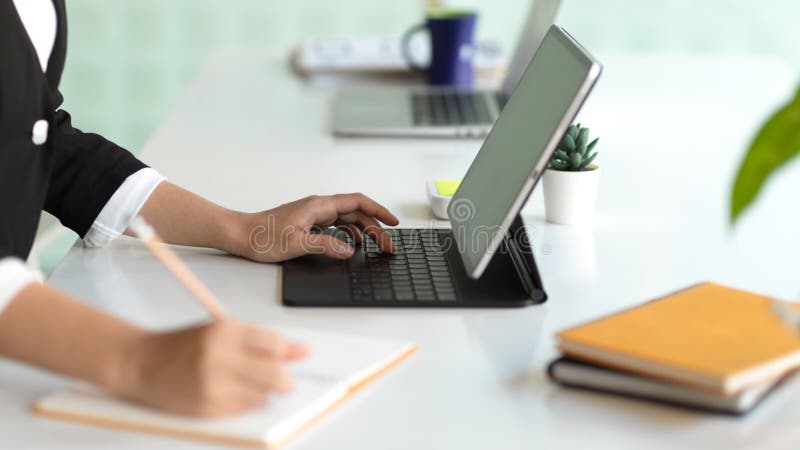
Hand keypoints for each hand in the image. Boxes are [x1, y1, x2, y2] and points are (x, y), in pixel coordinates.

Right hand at [116, 319, 308, 416]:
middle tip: (284, 381)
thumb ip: (262, 341)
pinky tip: (231, 392)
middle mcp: (217, 357)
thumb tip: (302, 351)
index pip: (275, 344)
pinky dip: (245, 403)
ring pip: (262, 395)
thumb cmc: (181, 345)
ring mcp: (211, 385)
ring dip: (262, 392)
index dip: (286, 353)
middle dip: (285, 380)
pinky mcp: (205, 407)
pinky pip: (243, 410)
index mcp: (223, 332)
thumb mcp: (221, 331)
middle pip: (275, 375)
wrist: (138, 362)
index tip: (291, 357)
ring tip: (245, 382)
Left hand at [235, 193, 399, 262]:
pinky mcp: (308, 223)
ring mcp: (313, 214)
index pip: (357, 202)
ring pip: (348, 220)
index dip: (378, 210)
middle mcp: (318, 207)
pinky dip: (350, 234)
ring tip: (377, 246)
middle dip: (376, 227)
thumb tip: (349, 249)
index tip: (393, 221)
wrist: (240, 234)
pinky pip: (336, 226)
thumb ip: (325, 245)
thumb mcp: (296, 244)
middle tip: (389, 245)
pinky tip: (354, 244)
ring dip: (364, 231)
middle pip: (356, 213)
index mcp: (318, 206)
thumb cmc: (262, 237)